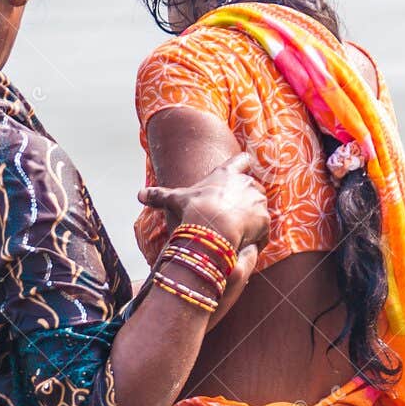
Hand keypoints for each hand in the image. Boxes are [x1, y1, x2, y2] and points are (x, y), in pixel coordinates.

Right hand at [138, 152, 268, 251]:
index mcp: (227, 174)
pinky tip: (244, 245)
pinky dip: (257, 237)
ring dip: (252, 218)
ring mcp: (258, 200)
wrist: (213, 227)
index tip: (246, 166)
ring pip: (259, 208)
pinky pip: (264, 229)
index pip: (242, 160)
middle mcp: (246, 183)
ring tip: (237, 233)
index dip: (244, 163)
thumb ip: (159, 196)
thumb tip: (139, 194)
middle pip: (252, 187)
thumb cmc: (193, 209)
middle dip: (246, 199)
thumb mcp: (175, 200)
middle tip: (233, 215)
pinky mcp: (265, 219)